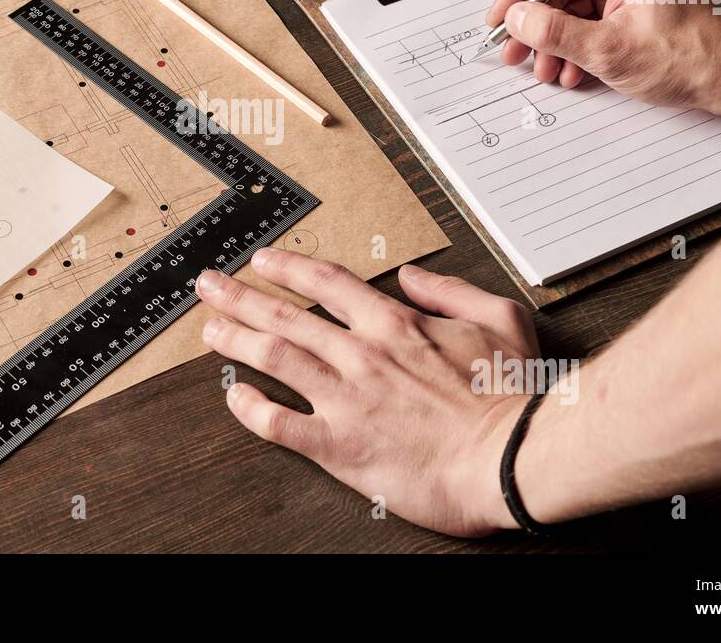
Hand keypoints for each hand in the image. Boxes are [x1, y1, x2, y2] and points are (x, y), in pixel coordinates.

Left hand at [196, 248, 536, 536]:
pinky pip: (280, 424)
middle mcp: (361, 355)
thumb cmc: (510, 397)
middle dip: (240, 296)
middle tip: (209, 286)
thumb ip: (451, 292)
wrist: (511, 459)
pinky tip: (234, 397)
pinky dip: (250, 409)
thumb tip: (413, 276)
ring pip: (274, 358)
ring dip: (237, 340)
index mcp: (395, 325)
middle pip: (286, 316)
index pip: (327, 284)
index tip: (260, 261)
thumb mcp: (499, 320)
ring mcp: (346, 399)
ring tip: (211, 331)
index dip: (287, 269)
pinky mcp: (340, 446)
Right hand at [484, 0, 720, 110]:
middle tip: (513, 50)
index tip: (498, 19)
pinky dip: (572, 48)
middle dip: (536, 27)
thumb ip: (556, 32)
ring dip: (553, 43)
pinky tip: (568, 69)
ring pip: (569, 10)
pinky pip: (586, 22)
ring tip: (545, 69)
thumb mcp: (610, 49)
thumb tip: (518, 18)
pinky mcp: (629, 8)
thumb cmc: (691, 57)